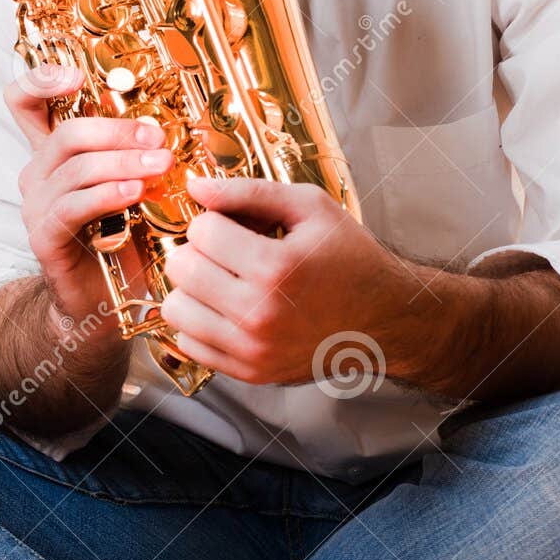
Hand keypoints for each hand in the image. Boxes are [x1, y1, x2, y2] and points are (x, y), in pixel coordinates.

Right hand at [3, 65, 172, 328]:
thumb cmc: (120, 235)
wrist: (102, 301)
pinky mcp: (45, 237)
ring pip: (75, 168)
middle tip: (157, 137)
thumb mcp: (128, 181)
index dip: (41, 80)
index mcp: (53, 152)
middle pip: (67, 132)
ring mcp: (37, 206)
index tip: (77, 77)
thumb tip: (169, 121)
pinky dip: (107, 194)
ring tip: (160, 165)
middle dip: (117, 130)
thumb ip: (136, 151)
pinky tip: (135, 193)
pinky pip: (73, 206)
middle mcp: (38, 173)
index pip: (24, 101)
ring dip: (123, 162)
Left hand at [161, 171, 411, 386]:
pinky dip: (200, 322)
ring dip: (192, 288)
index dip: (214, 220)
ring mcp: (252, 349)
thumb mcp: (309, 207)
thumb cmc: (350, 257)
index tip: (235, 226)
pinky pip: (188, 344)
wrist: (384, 318)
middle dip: (198, 250)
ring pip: (175, 308)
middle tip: (225, 251)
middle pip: (181, 269)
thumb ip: (249, 192)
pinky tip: (226, 308)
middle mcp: (259, 313)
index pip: (201, 231)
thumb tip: (196, 186)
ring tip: (223, 279)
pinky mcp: (249, 372)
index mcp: (275, 267)